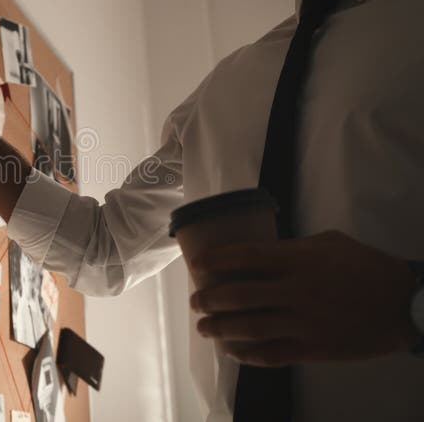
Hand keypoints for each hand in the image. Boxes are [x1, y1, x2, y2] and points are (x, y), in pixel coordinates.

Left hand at [189, 230, 417, 366]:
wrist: (405, 304)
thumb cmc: (365, 266)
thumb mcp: (329, 243)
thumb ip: (292, 248)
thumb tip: (258, 255)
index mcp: (298, 260)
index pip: (246, 257)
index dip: (216, 260)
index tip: (197, 265)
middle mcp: (295, 290)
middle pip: (239, 295)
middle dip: (209, 299)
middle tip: (195, 302)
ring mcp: (303, 322)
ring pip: (249, 327)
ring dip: (219, 328)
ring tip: (204, 328)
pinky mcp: (313, 349)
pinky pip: (271, 354)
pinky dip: (247, 354)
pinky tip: (233, 351)